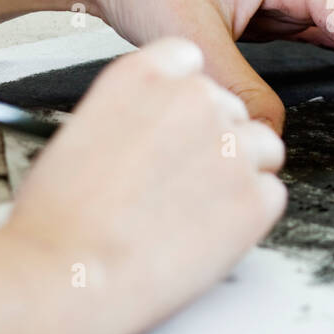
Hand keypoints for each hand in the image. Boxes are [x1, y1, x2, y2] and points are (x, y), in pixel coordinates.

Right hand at [6, 38, 285, 333]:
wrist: (70, 271)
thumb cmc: (61, 215)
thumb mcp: (84, 129)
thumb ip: (134, 112)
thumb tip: (154, 127)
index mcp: (148, 75)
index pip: (191, 62)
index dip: (187, 101)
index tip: (178, 124)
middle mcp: (196, 99)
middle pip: (231, 109)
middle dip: (214, 143)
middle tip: (180, 182)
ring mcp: (233, 146)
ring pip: (262, 149)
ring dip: (238, 174)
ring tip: (194, 210)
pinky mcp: (256, 196)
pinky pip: (271, 195)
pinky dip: (248, 215)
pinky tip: (206, 231)